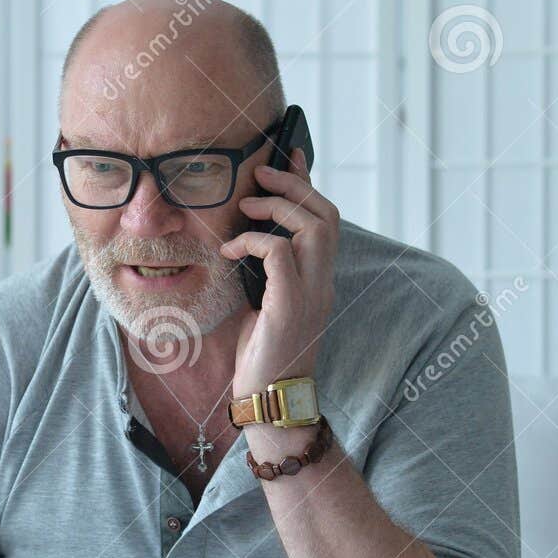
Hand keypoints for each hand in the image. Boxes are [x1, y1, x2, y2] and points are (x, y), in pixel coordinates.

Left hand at [219, 147, 338, 394]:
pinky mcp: (289, 308)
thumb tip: (246, 243)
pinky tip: (231, 249)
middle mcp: (322, 284)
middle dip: (294, 185)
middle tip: (261, 173)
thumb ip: (265, 275)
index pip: (326, 220)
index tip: (290, 156)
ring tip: (246, 205)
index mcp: (318, 281)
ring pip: (313, 228)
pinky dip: (255, 242)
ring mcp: (310, 296)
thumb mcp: (263, 306)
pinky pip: (280, 256)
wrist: (269, 401)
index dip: (309, 184)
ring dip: (277, 208)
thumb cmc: (261, 357)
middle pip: (326, 215)